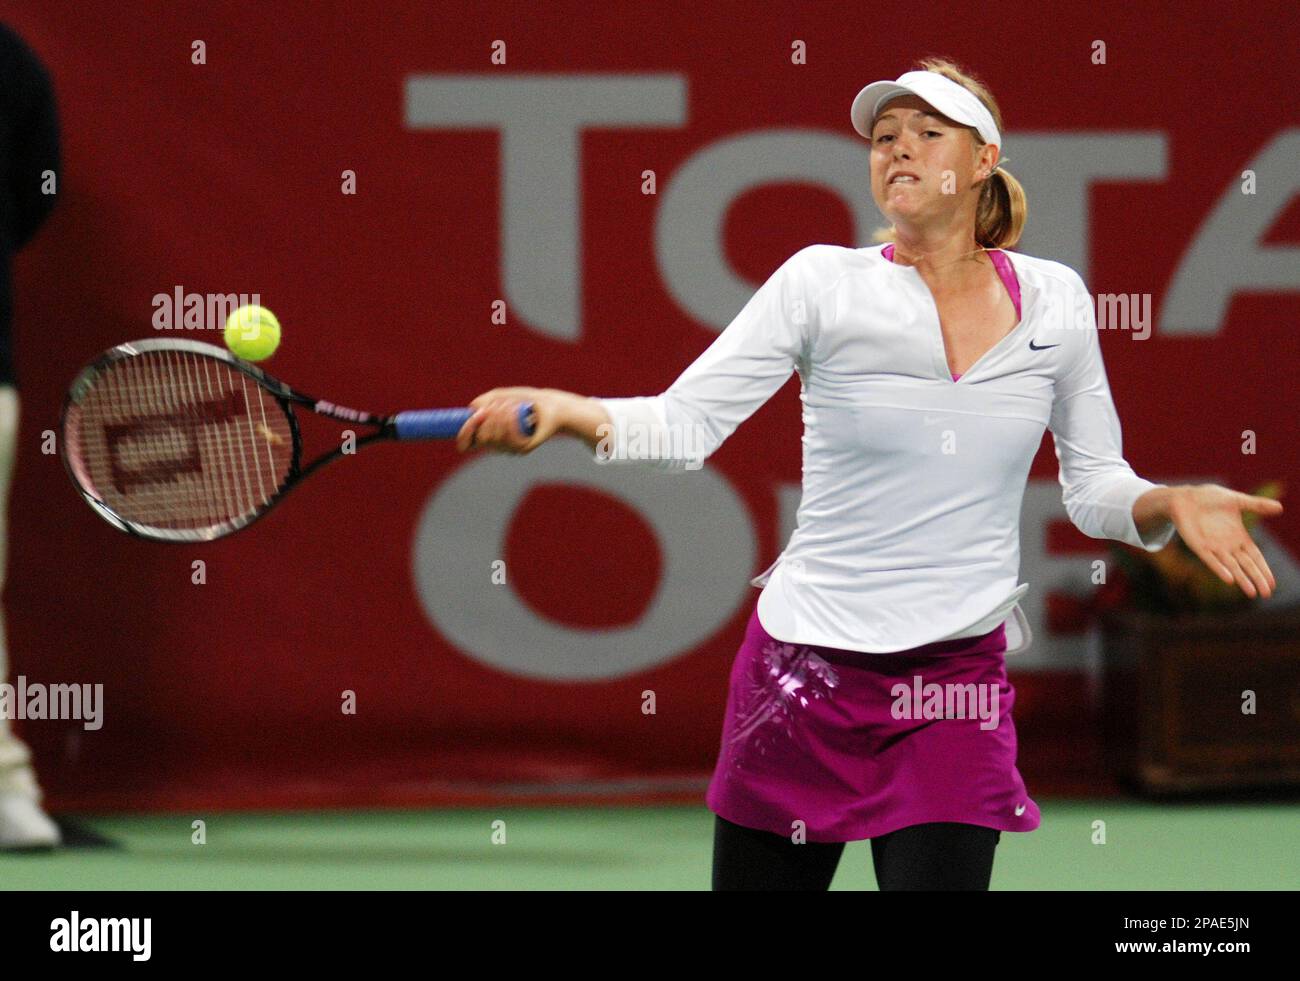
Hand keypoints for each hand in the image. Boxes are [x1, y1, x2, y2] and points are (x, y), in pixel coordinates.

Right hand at [455, 387, 571, 455]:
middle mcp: (496, 444)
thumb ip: (484, 401)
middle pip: (480, 438)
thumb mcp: (501, 396)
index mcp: (487, 434)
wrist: (550, 405)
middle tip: (497, 405)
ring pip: (493, 438)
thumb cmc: (525, 400)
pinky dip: (511, 422)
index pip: (465, 444)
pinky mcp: (522, 448)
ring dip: (500, 416)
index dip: (464, 433)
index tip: (474, 417)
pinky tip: (517, 412)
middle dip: (487, 418)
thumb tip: (472, 410)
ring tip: (511, 405)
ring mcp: (509, 448)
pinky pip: (509, 439)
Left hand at [1168, 484, 1283, 597]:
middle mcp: (1228, 545)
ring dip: (1242, 579)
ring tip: (1252, 593)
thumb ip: (1256, 505)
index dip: (1264, 569)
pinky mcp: (1198, 546)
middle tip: (1267, 594)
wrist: (1185, 498)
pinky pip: (1211, 560)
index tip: (1273, 584)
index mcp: (1239, 537)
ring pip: (1231, 567)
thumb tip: (1280, 508)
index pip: (1256, 557)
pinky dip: (1220, 569)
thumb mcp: (1237, 500)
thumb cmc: (1210, 499)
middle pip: (1246, 566)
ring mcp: (1213, 547)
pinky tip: (1229, 579)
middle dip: (1257, 579)